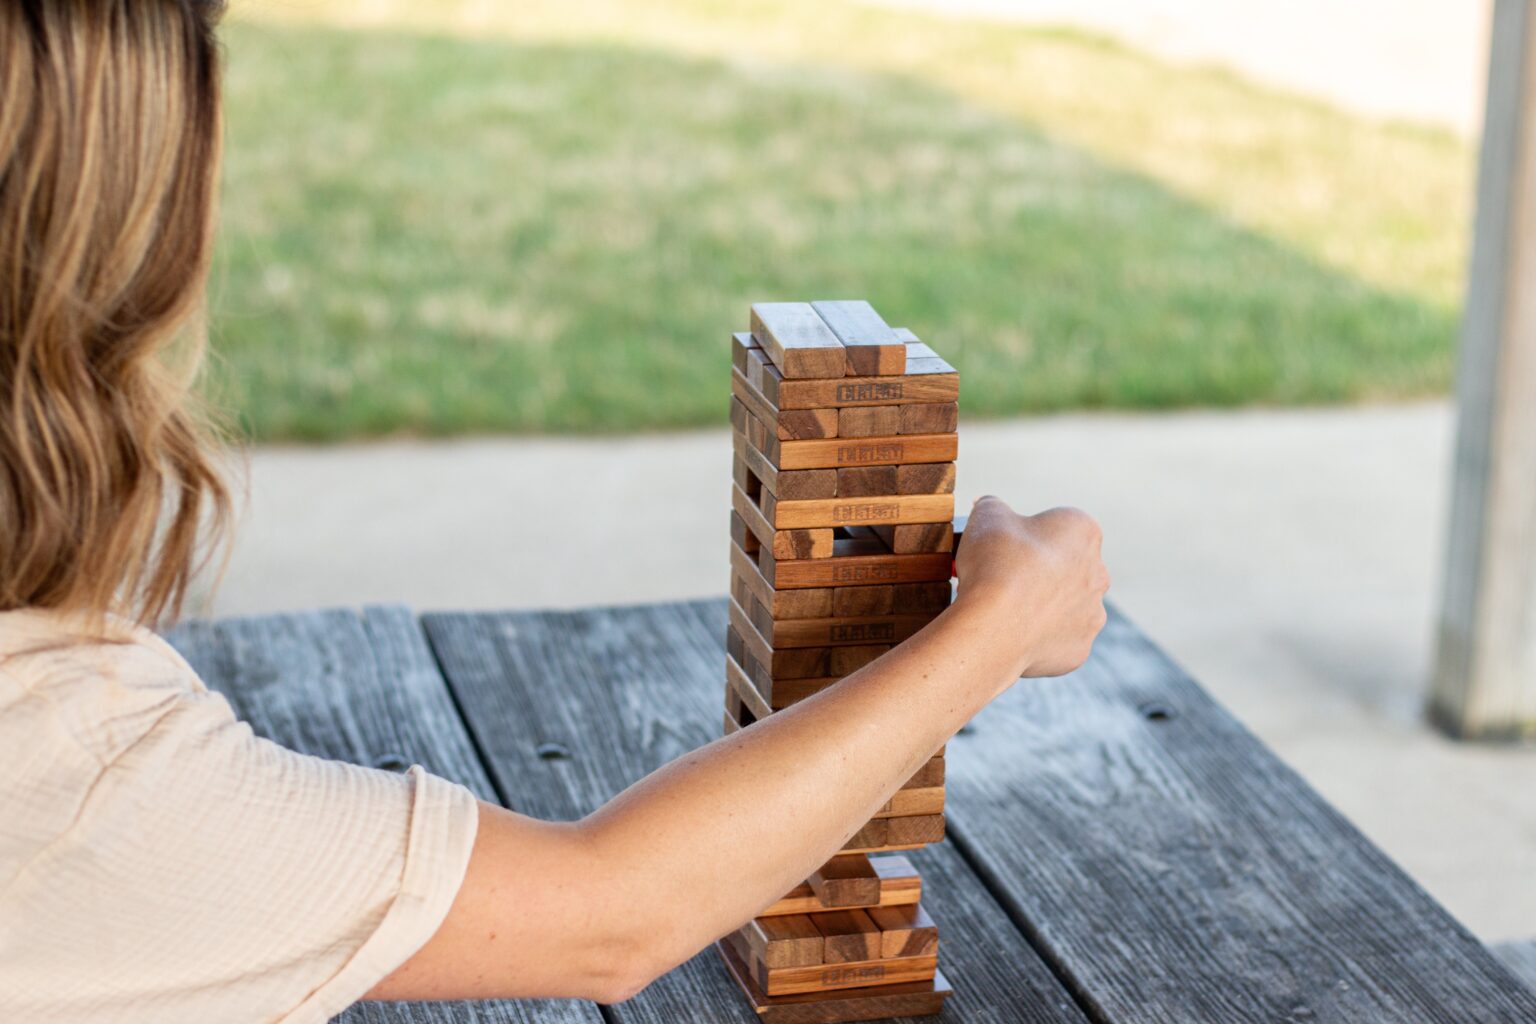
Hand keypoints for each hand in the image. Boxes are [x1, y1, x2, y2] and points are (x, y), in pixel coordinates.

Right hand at [954, 497, 1109, 678]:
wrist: (994, 626)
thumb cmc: (994, 564)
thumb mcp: (986, 515)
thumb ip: (994, 506)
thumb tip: (991, 509)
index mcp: (1083, 531)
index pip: (1056, 526)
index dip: (1025, 535)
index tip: (1002, 547)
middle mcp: (1099, 572)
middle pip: (1066, 566)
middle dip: (1039, 571)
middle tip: (1000, 577)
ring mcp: (1093, 614)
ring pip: (1065, 605)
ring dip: (1042, 605)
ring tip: (1005, 609)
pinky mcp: (1080, 648)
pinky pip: (1057, 639)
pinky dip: (1038, 637)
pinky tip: (1012, 633)